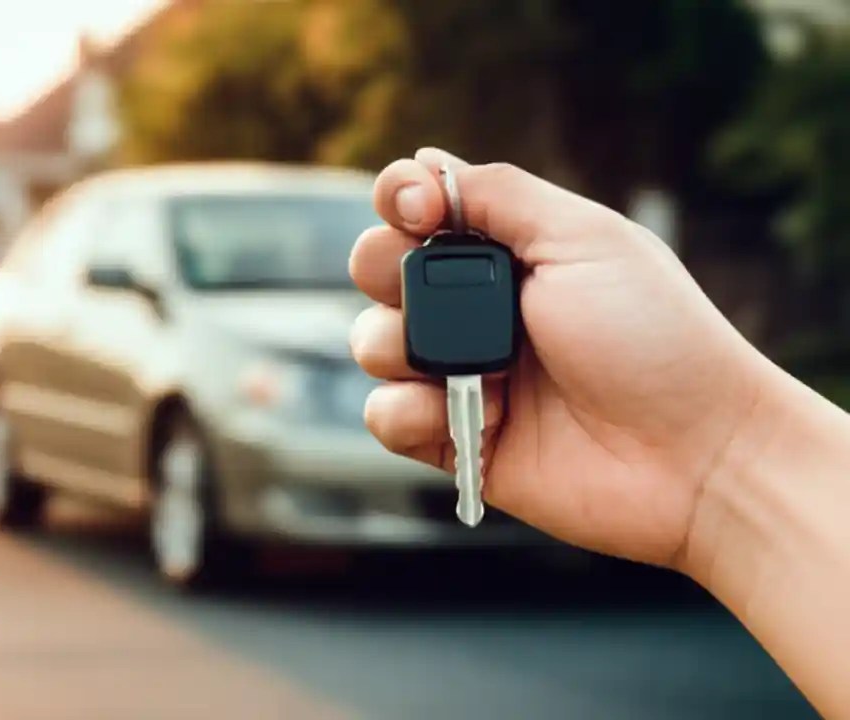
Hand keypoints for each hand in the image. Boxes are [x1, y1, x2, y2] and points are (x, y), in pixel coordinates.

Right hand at [349, 148, 776, 567]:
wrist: (693, 454)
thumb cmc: (655, 339)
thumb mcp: (583, 239)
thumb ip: (499, 194)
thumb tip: (424, 160)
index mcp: (507, 250)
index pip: (417, 205)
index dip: (400, 198)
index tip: (420, 211)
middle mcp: (475, 307)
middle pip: (376, 266)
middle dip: (385, 270)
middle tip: (438, 294)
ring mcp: (461, 374)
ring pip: (371, 341)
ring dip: (397, 346)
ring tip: (470, 369)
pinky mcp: (454, 439)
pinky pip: (384, 417)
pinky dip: (409, 414)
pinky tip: (471, 418)